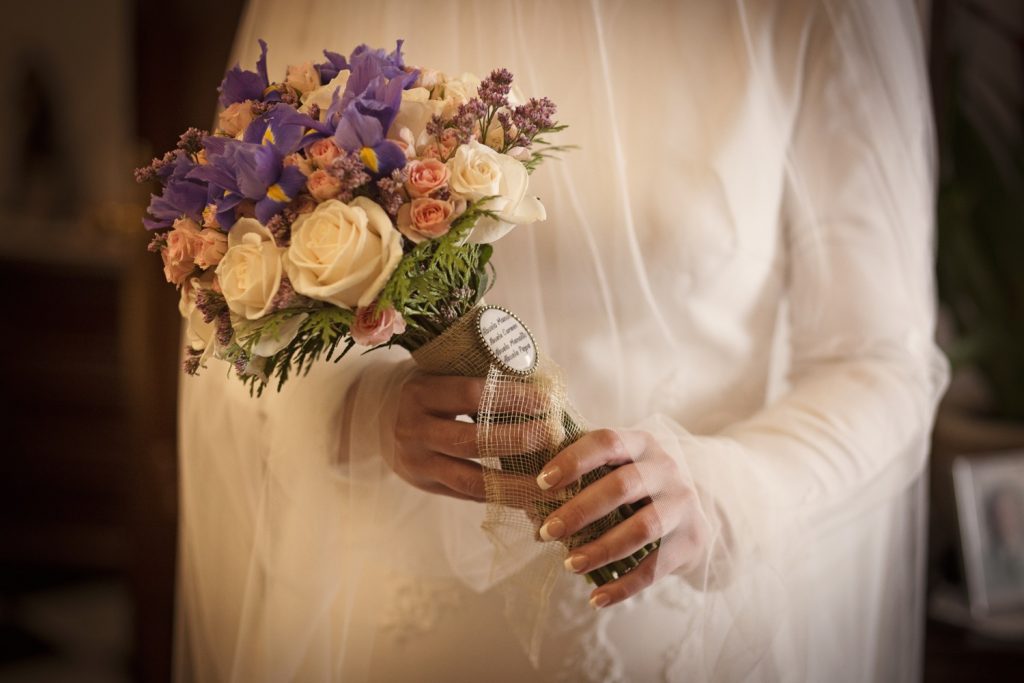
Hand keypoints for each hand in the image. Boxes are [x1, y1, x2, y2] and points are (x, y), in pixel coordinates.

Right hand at [391, 372, 549, 500]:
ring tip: (549, 481)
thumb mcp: (438, 372)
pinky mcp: (424, 485)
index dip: (511, 398)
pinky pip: (467, 495)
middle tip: (554, 435)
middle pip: (473, 440)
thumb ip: (477, 378)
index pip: (471, 395)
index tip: (546, 400)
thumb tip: (540, 384)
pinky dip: (500, 496)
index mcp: (421, 392)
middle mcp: (414, 429)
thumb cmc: (423, 387)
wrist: (374, 414)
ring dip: (515, 483)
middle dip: (519, 439)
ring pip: (471, 480)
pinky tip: (529, 495)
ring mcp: (417, 462)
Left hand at [535, 429, 708, 607]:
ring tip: (569, 564)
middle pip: (622, 486)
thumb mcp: (616, 472)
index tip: (542, 483)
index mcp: (641, 443)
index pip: (607, 442)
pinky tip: (597, 598)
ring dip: (601, 549)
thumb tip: (530, 510)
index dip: (573, 460)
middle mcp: (666, 468)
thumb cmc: (636, 490)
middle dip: (580, 510)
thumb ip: (579, 481)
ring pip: (641, 528)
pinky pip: (656, 567)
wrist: (693, 515)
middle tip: (547, 531)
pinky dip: (624, 585)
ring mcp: (683, 504)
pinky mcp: (691, 540)